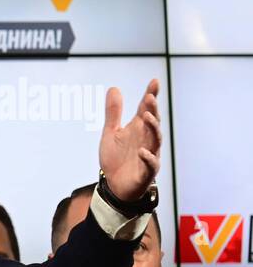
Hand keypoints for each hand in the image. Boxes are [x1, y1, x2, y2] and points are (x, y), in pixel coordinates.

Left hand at [99, 78, 161, 201]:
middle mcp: (146, 139)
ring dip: (153, 128)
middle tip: (149, 98)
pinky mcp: (147, 172)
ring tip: (147, 117)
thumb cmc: (116, 158)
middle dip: (153, 110)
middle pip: (153, 122)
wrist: (114, 185)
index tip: (154, 81)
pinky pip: (151, 164)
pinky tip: (142, 151)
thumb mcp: (110, 133)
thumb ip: (113, 113)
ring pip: (155, 140)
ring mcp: (149, 154)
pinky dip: (148, 157)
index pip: (146, 109)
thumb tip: (114, 88)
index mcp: (138, 129)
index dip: (151, 95)